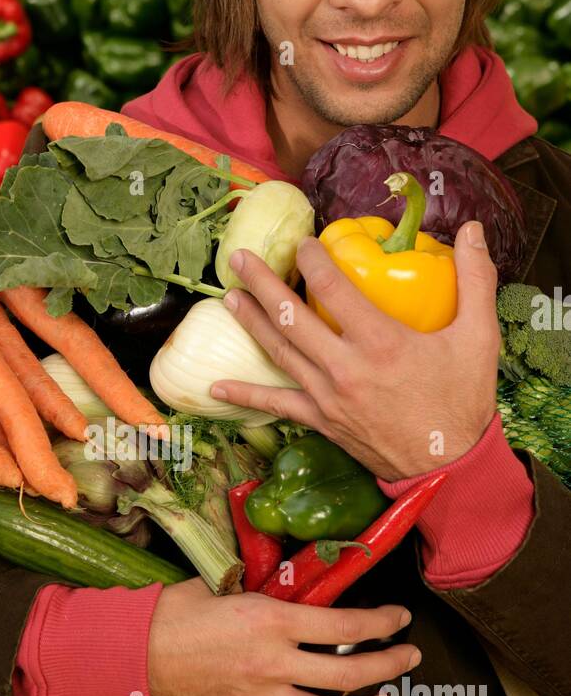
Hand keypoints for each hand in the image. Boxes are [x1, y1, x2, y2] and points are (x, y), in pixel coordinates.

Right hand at [147, 578, 419, 695]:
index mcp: (271, 621)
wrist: (133, 656)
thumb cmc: (172, 613)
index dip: (379, 622)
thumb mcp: (223, 586)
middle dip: (388, 664)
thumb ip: (263, 591)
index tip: (399, 618)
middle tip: (410, 656)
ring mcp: (264, 694)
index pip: (342, 623)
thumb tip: (292, 586)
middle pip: (348, 671)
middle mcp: (275, 662)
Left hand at [211, 221, 499, 480]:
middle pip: (291, 317)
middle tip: (237, 257)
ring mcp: (328, 397)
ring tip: (227, 297)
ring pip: (279, 353)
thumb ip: (475, 280)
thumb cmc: (464, 401)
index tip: (303, 242)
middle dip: (261, 283)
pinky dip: (245, 395)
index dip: (313, 260)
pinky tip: (216, 386)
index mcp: (380, 342)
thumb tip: (473, 229)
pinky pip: (277, 404)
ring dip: (250, 322)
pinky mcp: (322, 422)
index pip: (333, 289)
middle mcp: (345, 368)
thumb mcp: (479, 337)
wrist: (449, 466)